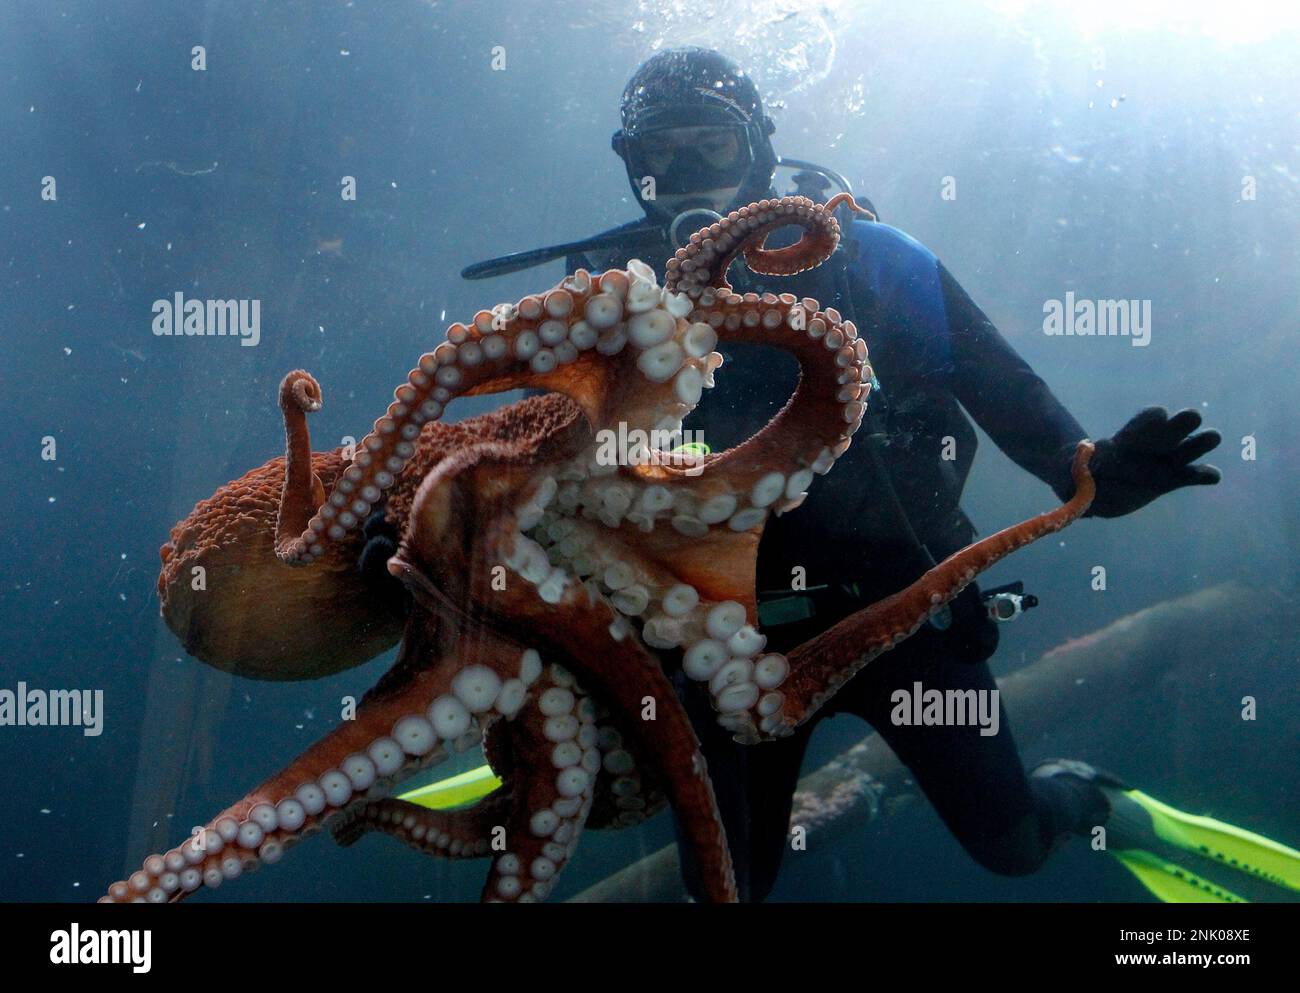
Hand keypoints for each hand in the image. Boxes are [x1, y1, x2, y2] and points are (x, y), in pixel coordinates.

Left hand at [1082, 407, 1220, 517]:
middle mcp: (1150, 446)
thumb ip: (1078, 467)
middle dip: (1182, 422)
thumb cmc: (1078, 474)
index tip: (1157, 417)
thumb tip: (1084, 464)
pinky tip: (1211, 475)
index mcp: (1128, 438)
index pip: (1146, 419)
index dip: (1150, 420)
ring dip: (1201, 441)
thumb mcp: (1071, 470)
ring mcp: (1163, 462)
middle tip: (1190, 417)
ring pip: (1191, 447)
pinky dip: (1204, 475)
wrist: (1093, 488)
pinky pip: (1193, 475)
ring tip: (1211, 437)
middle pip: (1173, 426)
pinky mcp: (1170, 481)